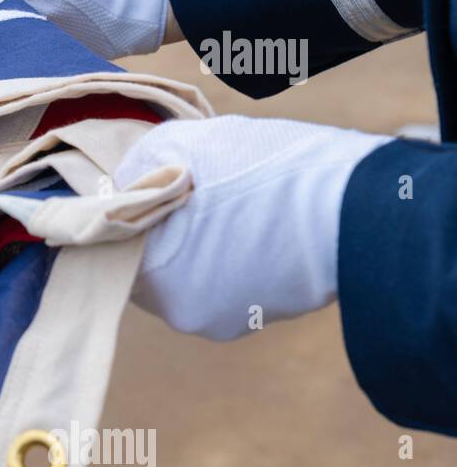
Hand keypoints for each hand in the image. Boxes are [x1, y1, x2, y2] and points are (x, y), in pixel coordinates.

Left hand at [113, 115, 389, 340]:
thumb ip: (136, 170)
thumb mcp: (177, 145)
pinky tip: (256, 232)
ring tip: (233, 210)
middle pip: (148, 263)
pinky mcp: (250, 320)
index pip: (111, 243)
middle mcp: (173, 307)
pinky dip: (230, 261)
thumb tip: (121, 186)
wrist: (356, 213)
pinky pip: (222, 286)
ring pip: (187, 275)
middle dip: (162, 230)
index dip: (122, 213)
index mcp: (146, 267)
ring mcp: (214, 319)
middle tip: (192, 195)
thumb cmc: (262, 170)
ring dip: (198, 246)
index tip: (137, 192)